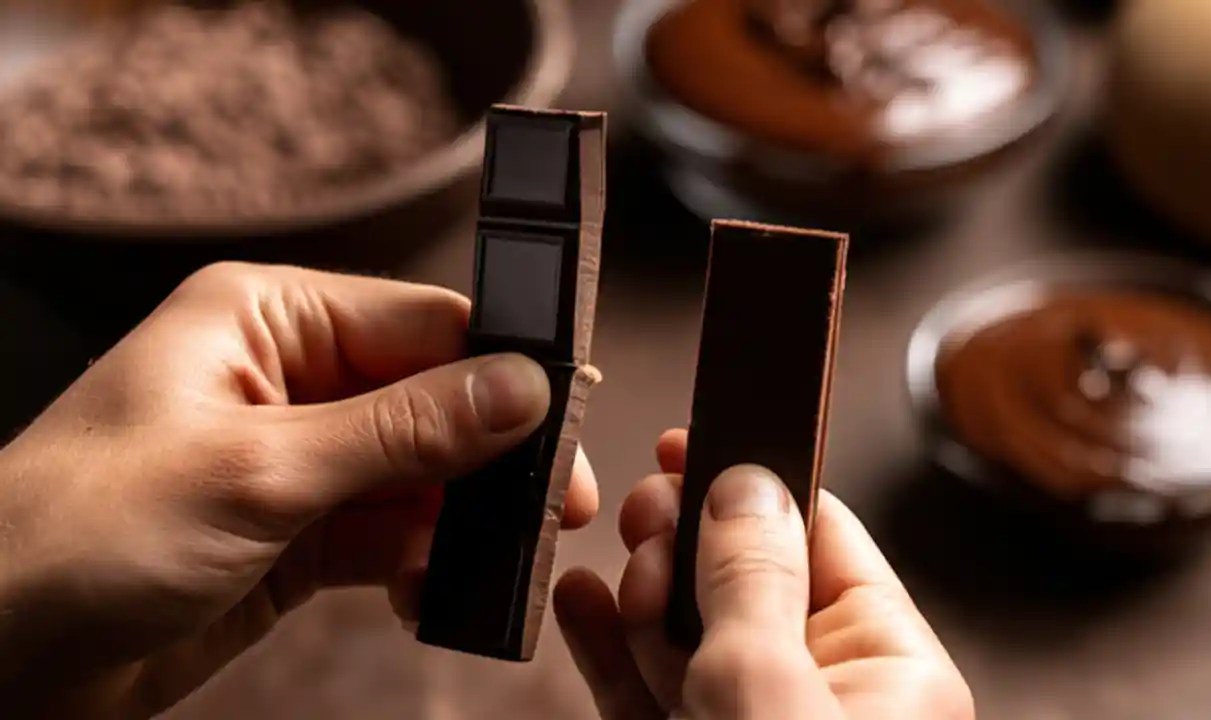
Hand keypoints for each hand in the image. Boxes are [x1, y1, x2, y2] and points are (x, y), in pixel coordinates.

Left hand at [0, 262, 597, 718]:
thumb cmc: (80, 535)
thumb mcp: (259, 470)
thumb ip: (402, 429)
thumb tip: (521, 386)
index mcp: (267, 320)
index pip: (422, 323)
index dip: (503, 365)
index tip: (571, 415)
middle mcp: (289, 378)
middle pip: (434, 398)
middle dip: (493, 453)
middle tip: (556, 505)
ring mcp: (298, 460)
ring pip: (422, 473)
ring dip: (464, 517)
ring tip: (503, 560)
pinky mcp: (298, 534)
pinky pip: (391, 533)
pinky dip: (424, 561)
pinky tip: (436, 591)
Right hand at [554, 430, 971, 719]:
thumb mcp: (767, 691)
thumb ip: (752, 582)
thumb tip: (745, 483)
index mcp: (890, 673)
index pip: (824, 539)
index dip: (755, 482)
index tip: (688, 439)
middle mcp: (825, 697)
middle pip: (748, 582)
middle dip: (686, 540)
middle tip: (644, 512)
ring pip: (692, 637)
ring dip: (644, 590)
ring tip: (615, 558)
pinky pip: (645, 691)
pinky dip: (609, 649)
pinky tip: (579, 602)